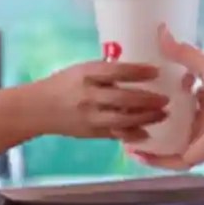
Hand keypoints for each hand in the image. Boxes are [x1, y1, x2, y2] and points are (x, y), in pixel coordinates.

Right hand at [31, 60, 168, 140]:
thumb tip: (136, 70)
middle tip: (166, 98)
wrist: (37, 109)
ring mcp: (90, 117)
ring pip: (123, 119)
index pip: (117, 71)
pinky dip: (133, 135)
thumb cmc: (62, 84)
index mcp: (86, 75)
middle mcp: (89, 96)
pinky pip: (116, 134)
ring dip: (146, 118)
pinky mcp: (91, 132)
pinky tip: (146, 133)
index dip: (138, 71)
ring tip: (163, 114)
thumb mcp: (80, 70)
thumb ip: (104, 72)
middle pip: (124, 97)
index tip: (156, 71)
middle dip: (149, 99)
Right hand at [129, 24, 203, 170]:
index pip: (180, 98)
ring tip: (123, 133)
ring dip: (146, 140)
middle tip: (125, 109)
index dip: (161, 93)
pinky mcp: (194, 155)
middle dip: (148, 117)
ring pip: (166, 143)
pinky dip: (151, 159)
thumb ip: (182, 53)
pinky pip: (169, 160)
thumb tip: (161, 30)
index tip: (140, 86)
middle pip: (170, 121)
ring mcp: (196, 140)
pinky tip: (133, 152)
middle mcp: (201, 121)